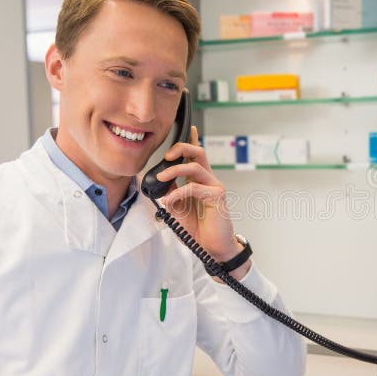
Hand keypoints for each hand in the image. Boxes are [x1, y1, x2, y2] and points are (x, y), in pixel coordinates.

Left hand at [155, 126, 249, 279]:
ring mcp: (215, 186)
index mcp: (199, 180)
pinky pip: (194, 187)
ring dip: (175, 170)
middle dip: (181, 148)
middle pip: (198, 152)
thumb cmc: (198, 230)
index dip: (191, 140)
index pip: (196, 155)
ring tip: (161, 178)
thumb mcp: (178, 211)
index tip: (188, 126)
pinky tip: (170, 202)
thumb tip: (158, 186)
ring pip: (195, 166)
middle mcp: (208, 180)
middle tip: (166, 156)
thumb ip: (171, 196)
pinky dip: (178, 192)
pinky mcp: (217, 196)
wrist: (213, 249)